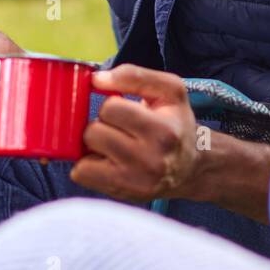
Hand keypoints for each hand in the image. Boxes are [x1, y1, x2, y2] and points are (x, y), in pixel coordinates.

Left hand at [70, 64, 199, 201]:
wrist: (189, 167)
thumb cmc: (176, 124)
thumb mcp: (170, 90)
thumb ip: (134, 76)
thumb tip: (96, 80)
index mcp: (163, 131)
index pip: (110, 108)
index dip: (112, 105)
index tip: (124, 110)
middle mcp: (150, 160)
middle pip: (93, 132)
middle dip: (101, 125)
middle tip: (118, 129)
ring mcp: (133, 181)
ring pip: (83, 155)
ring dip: (93, 146)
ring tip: (112, 144)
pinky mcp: (120, 194)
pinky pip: (80, 174)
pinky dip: (87, 166)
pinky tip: (106, 161)